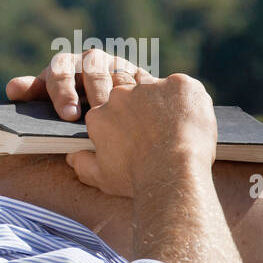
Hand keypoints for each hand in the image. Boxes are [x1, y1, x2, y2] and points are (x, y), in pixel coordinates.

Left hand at [6, 48, 158, 120]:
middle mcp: (91, 61)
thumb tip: (13, 87)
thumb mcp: (45, 104)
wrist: (97, 114)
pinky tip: (144, 114)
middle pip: (93, 69)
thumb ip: (30, 96)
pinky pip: (144, 84)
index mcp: (62, 67)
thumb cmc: (62, 111)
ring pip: (121, 76)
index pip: (59, 72)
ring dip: (120, 95)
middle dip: (95, 92)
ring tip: (120, 118)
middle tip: (95, 117)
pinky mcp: (141, 77)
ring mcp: (117, 67)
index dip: (63, 92)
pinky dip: (144, 97)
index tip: (68, 115)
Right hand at [65, 73, 217, 197]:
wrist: (174, 173)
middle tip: (155, 127)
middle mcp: (121, 95)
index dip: (122, 119)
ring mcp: (151, 86)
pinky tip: (190, 118)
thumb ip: (83, 164)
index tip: (133, 130)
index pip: (108, 107)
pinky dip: (188, 100)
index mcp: (100, 114)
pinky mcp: (179, 84)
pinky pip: (184, 87)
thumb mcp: (102, 178)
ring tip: (174, 124)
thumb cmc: (138, 178)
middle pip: (131, 90)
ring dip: (164, 100)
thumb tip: (72, 157)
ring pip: (157, 87)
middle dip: (141, 105)